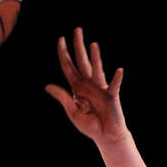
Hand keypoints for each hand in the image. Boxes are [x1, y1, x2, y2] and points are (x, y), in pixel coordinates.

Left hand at [45, 27, 127, 145]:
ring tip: (93, 45)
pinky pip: (114, 86)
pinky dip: (116, 79)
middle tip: (77, 30)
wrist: (106, 136)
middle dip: (79, 46)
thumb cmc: (90, 125)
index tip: (61, 39)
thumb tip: (47, 86)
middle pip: (82, 62)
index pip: (69, 67)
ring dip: (95, 58)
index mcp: (78, 87)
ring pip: (97, 70)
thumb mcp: (73, 112)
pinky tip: (118, 71)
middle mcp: (89, 84)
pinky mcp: (112, 97)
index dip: (64, 54)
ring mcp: (101, 89)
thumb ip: (63, 97)